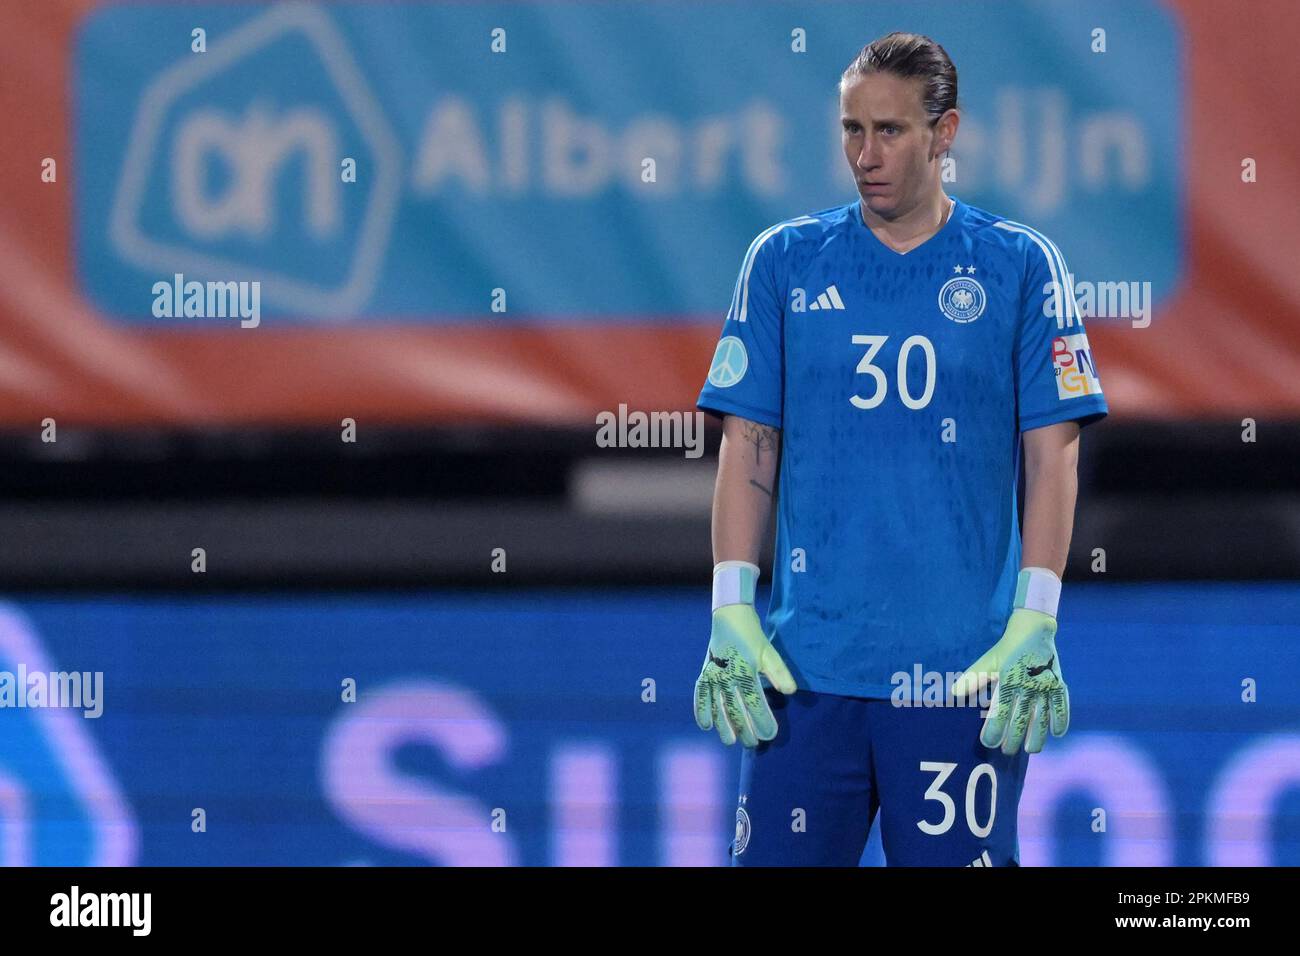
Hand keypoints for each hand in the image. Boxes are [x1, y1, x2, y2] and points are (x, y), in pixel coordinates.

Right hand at [693, 604, 796, 746]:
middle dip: (744, 728)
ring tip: (730, 741)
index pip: (754, 701)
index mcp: (745, 670)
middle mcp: (727, 675)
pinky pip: (701, 694)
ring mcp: (713, 675)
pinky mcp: (705, 672)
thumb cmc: (753, 637)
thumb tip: (790, 692)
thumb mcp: (769, 652)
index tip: (769, 735)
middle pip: (734, 708)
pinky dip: (701, 710)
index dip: (761, 720)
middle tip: (753, 744)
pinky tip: (705, 725)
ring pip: (717, 705)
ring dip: (723, 725)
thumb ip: (779, 672)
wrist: (730, 617)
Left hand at [951, 608, 1068, 754]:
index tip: (988, 743)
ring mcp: (1045, 685)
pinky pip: (1062, 704)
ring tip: (1031, 750)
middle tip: (1007, 752)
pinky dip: (1061, 719)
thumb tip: (954, 693)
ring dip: (1037, 735)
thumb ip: (973, 678)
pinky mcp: (1058, 682)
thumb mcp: (988, 661)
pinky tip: (1057, 733)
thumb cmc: (1006, 649)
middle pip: (1021, 719)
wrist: (1033, 629)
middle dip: (1013, 738)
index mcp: (1008, 680)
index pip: (1000, 711)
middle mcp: (1028, 685)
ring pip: (1042, 716)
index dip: (994, 729)